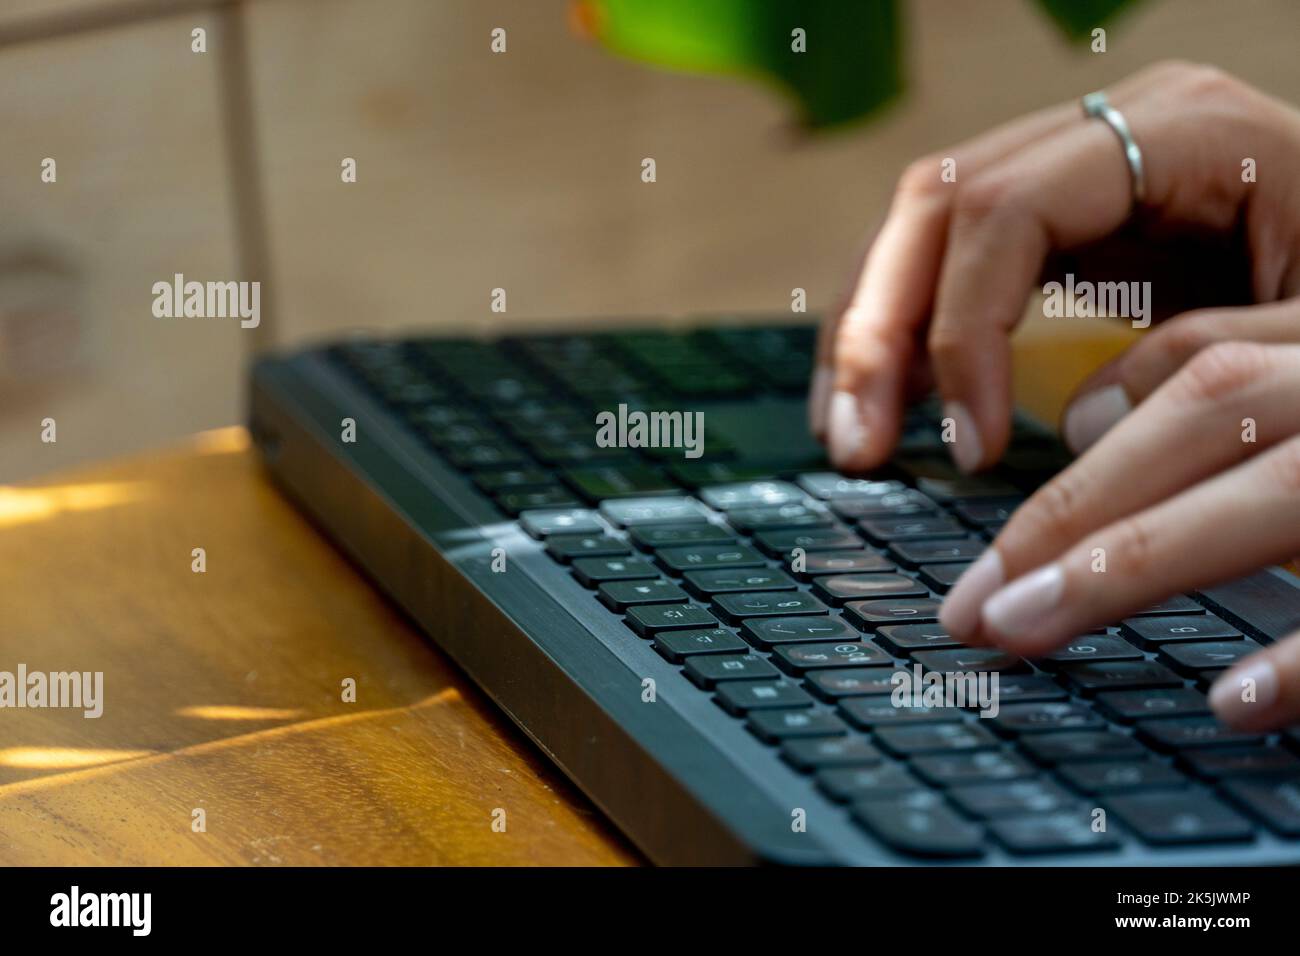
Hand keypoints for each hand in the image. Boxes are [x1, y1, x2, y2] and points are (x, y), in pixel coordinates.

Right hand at [809, 61, 1299, 472]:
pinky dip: (908, 336)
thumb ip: (1215, 360)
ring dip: (870, 337)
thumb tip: (1076, 418)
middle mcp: (1108, 130)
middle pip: (935, 202)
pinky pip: (949, 261)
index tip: (970, 445)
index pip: (1007, 210)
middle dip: (878, 331)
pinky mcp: (1063, 219)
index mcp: (1181, 130)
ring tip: (851, 436)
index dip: (962, 328)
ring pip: (920, 228)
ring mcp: (1076, 169)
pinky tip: (892, 403)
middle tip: (855, 443)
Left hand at [939, 336, 1299, 730]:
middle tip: (969, 612)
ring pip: (1276, 488)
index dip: (1076, 466)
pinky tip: (1230, 703)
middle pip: (1214, 409)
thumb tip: (1081, 421)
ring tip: (1024, 628)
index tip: (986, 564)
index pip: (1195, 368)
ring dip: (1139, 559)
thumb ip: (1225, 384)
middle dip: (1074, 509)